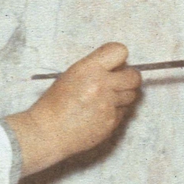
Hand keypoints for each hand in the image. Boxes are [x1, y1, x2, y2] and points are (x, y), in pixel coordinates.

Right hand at [5, 42, 139, 176]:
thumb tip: (118, 67)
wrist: (48, 132)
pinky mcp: (112, 122)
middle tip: (118, 81)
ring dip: (123, 94)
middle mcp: (101, 85)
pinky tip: (100, 113)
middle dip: (129, 77)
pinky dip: (116, 111)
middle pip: (134, 76)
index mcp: (88, 69)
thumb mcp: (71, 75)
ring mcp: (108, 105)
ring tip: (106, 98)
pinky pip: (124, 112)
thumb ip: (95, 68)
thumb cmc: (55, 103)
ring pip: (132, 95)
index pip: (120, 51)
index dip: (119, 57)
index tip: (115, 64)